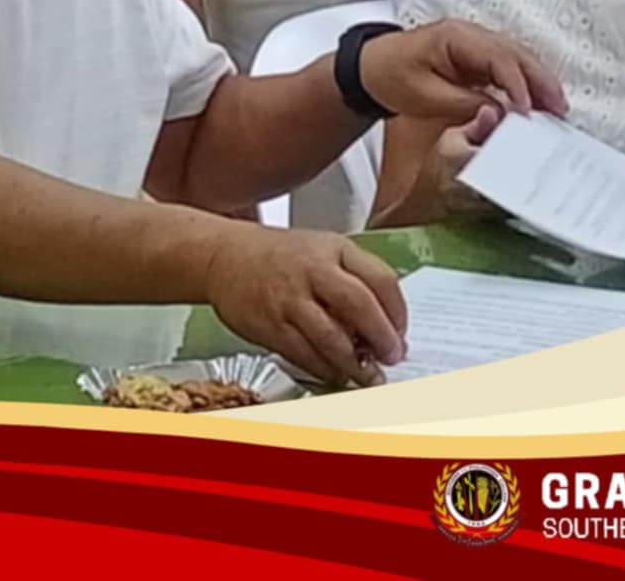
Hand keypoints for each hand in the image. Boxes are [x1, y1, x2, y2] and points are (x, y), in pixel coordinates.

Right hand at [202, 225, 404, 387]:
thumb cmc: (279, 256)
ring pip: (332, 337)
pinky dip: (325, 369)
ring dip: (356, 363)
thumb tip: (386, 323)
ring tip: (369, 376)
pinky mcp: (270, 324)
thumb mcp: (322, 249)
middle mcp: (312, 271)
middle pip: (360, 305)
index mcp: (333, 249)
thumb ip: (354, 278)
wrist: (223, 256)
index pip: (381, 278)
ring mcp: (289, 299)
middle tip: (392, 356)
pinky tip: (336, 373)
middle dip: (383, 338)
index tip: (401, 331)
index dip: (398, 311)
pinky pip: (304, 354)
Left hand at [360, 21, 566, 126]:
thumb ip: (464, 104)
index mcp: (456, 37)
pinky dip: (525, 83)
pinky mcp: (477, 58)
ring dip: (539, 82)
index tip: (528, 110)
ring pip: (518, 59)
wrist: (370, 68)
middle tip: (560, 109)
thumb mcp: (424, 96)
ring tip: (557, 109)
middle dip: (541, 81)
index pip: (498, 58)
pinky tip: (537, 103)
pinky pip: (508, 67)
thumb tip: (500, 113)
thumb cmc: (391, 75)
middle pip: (516, 54)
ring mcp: (476, 45)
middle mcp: (472, 35)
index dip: (517, 85)